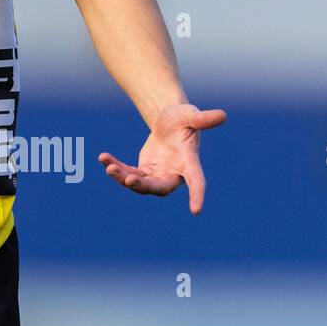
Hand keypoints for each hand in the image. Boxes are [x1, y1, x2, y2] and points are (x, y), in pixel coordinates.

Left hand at [97, 102, 225, 214]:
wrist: (168, 121)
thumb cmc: (183, 118)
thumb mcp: (190, 115)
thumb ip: (203, 118)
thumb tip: (223, 115)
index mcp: (190, 162)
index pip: (197, 181)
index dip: (197, 195)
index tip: (196, 210)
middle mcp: (175, 173)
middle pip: (161, 187)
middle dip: (145, 186)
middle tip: (129, 179)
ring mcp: (158, 174)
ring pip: (141, 184)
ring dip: (124, 178)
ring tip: (108, 166)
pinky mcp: (145, 171)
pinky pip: (128, 173)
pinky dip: (115, 167)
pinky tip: (103, 158)